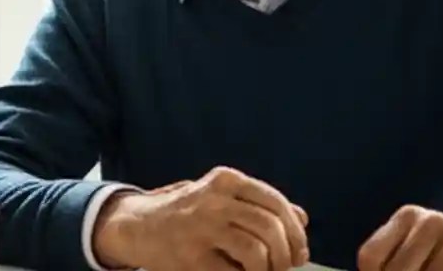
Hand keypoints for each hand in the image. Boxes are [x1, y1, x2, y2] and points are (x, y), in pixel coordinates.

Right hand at [93, 166, 310, 270]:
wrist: (139, 226)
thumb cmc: (190, 213)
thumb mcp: (223, 197)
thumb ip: (261, 204)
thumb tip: (302, 218)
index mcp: (226, 180)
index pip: (275, 203)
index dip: (295, 232)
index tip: (299, 253)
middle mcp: (213, 199)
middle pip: (270, 227)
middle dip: (285, 254)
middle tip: (284, 268)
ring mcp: (200, 228)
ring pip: (256, 251)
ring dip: (268, 270)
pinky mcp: (190, 257)